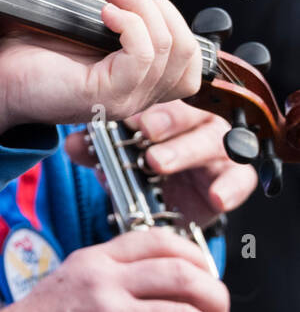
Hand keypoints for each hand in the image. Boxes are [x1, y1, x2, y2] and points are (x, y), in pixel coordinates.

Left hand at [0, 0, 200, 138]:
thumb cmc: (30, 53)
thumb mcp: (88, 25)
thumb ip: (126, 14)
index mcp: (138, 82)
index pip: (191, 60)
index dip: (176, 20)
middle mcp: (137, 97)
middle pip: (188, 53)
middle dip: (160, 8)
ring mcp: (124, 100)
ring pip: (169, 50)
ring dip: (142, 8)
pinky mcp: (105, 97)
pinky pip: (143, 57)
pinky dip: (131, 25)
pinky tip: (105, 12)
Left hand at [64, 100, 257, 227]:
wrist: (162, 210)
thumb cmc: (141, 174)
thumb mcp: (115, 162)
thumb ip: (95, 151)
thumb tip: (71, 143)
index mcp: (169, 114)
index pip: (166, 101)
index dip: (151, 110)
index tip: (133, 120)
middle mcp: (196, 126)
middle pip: (190, 116)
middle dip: (167, 125)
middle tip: (145, 134)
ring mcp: (216, 151)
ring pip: (212, 143)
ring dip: (186, 152)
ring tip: (159, 163)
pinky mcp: (231, 178)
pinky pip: (240, 179)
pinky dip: (230, 187)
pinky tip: (216, 196)